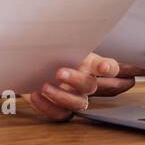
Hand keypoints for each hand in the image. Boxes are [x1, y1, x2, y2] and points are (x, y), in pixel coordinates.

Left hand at [27, 53, 144, 121]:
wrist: (33, 68)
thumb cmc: (53, 55)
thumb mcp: (62, 46)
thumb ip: (68, 43)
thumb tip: (60, 30)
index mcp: (91, 66)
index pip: (111, 68)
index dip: (109, 68)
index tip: (103, 67)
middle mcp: (86, 84)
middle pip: (90, 86)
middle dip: (75, 79)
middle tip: (59, 72)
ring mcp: (75, 98)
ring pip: (76, 103)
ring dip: (60, 95)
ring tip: (45, 86)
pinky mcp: (61, 110)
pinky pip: (59, 114)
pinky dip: (46, 106)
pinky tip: (36, 95)